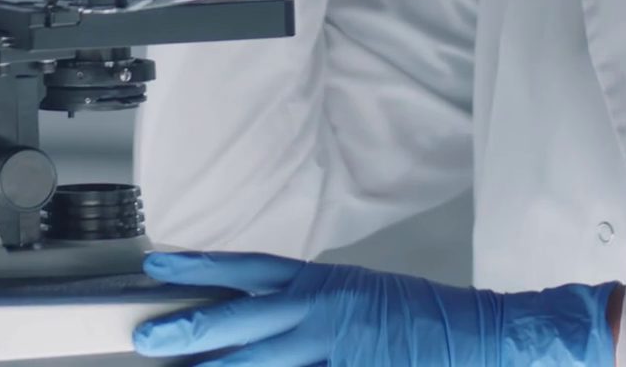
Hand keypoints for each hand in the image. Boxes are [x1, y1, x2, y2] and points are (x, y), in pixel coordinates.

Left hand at [132, 253, 617, 366]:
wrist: (479, 334)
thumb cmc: (415, 317)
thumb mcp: (354, 299)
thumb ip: (303, 312)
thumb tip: (251, 323)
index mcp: (322, 284)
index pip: (248, 270)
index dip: (202, 268)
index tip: (159, 268)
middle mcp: (323, 313)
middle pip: (244, 319)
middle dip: (191, 328)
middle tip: (146, 335)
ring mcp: (336, 351)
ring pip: (263, 361)